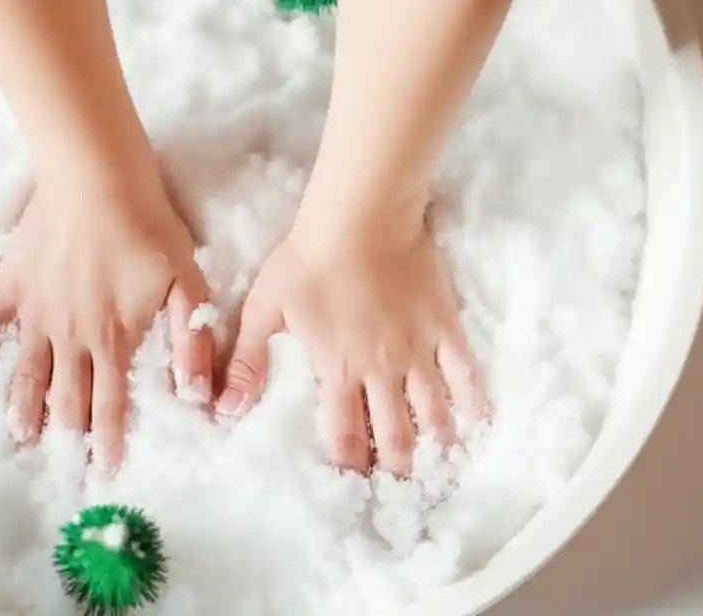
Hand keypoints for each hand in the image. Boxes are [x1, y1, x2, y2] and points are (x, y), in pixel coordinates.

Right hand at [0, 165, 212, 469]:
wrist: (97, 179)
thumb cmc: (149, 227)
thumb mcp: (188, 283)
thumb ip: (191, 341)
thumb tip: (196, 394)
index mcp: (113, 340)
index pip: (111, 405)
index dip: (108, 443)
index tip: (104, 474)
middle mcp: (70, 337)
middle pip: (65, 400)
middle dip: (64, 440)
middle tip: (58, 471)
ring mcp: (34, 315)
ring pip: (25, 376)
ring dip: (22, 413)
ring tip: (17, 441)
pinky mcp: (10, 288)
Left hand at [217, 201, 486, 475]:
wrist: (362, 218)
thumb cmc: (309, 260)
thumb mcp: (265, 309)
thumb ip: (247, 361)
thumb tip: (224, 409)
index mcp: (337, 371)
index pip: (344, 435)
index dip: (349, 464)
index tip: (351, 482)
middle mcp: (381, 372)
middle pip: (393, 433)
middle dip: (395, 464)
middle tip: (398, 484)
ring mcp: (418, 352)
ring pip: (432, 411)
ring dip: (433, 442)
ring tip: (436, 464)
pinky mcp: (444, 327)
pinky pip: (464, 372)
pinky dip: (472, 401)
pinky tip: (477, 423)